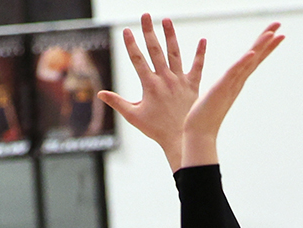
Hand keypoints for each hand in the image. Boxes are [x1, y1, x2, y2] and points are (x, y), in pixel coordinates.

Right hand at [98, 15, 206, 169]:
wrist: (179, 138)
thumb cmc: (155, 129)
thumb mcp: (133, 116)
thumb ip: (117, 102)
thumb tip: (100, 94)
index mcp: (149, 86)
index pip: (138, 60)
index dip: (131, 45)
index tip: (126, 30)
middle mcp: (165, 79)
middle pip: (155, 50)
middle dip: (149, 31)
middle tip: (146, 15)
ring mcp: (180, 80)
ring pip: (175, 53)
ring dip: (170, 35)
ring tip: (166, 20)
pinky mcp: (193, 85)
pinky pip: (198, 66)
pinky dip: (200, 53)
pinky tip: (202, 40)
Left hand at [181, 22, 283, 167]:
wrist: (199, 133)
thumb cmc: (204, 117)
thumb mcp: (216, 94)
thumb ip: (223, 87)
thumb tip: (225, 84)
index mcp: (235, 82)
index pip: (252, 60)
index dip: (264, 46)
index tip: (276, 33)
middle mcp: (237, 82)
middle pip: (255, 57)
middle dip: (267, 41)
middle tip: (280, 24)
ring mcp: (230, 85)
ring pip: (248, 62)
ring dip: (260, 47)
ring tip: (271, 33)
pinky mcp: (220, 89)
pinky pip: (233, 73)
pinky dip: (242, 63)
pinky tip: (251, 53)